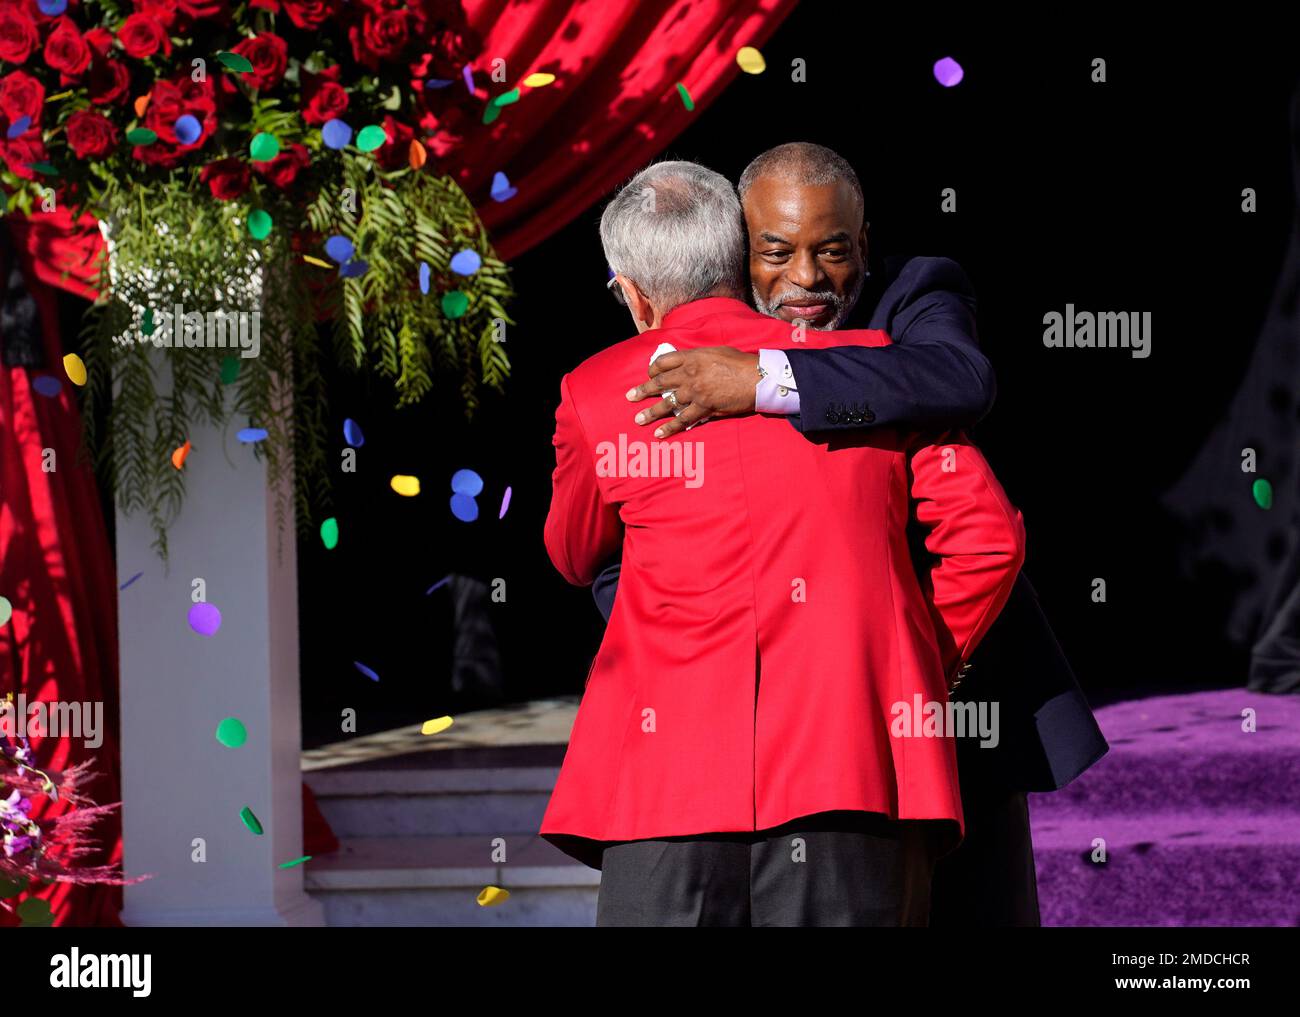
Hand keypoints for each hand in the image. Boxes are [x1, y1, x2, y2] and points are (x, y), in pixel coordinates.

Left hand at [626, 346, 759, 437]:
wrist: (757, 377)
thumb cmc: (741, 363)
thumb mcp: (717, 352)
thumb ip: (699, 358)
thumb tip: (690, 364)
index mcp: (692, 357)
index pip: (664, 362)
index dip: (654, 370)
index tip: (650, 376)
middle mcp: (689, 373)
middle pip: (660, 382)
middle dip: (643, 391)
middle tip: (630, 397)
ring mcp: (695, 391)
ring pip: (667, 403)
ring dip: (651, 412)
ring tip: (639, 419)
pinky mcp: (704, 407)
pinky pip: (682, 419)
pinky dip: (670, 427)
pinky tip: (659, 434)